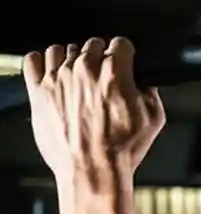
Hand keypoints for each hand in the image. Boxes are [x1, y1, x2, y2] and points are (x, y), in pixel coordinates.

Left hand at [22, 37, 164, 180]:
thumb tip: (145, 84)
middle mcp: (84, 70)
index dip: (125, 54)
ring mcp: (58, 78)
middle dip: (100, 57)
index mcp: (114, 73)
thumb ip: (151, 93)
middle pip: (91, 45)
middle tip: (103, 76)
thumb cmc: (122, 150)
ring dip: (72, 58)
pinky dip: (42, 62)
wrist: (93, 170)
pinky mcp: (39, 91)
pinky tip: (51, 72)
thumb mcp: (154, 120)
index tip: (124, 61)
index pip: (120, 43)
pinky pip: (32, 60)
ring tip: (77, 75)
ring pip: (62, 50)